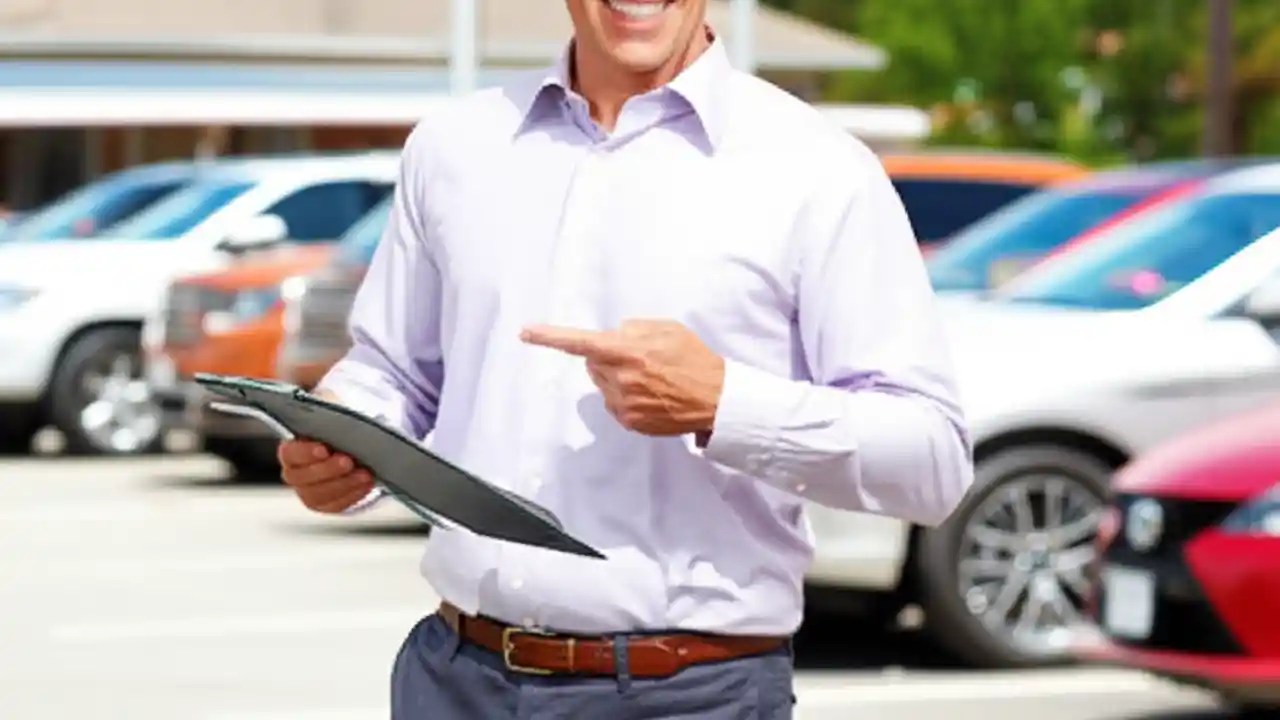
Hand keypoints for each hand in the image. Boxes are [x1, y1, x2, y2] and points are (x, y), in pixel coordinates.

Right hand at [277, 391, 374, 512]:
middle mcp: (296, 473)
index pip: (289, 454)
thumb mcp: (332, 409)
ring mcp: (310, 491)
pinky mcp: (328, 503)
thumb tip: (323, 399)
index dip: (304, 453)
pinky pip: (336, 505)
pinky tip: (366, 484)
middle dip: (327, 470)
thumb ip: (325, 406)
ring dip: (343, 485)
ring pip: (319, 496)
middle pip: (303, 478)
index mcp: (292, 449)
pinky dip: (352, 495)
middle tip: (348, 461)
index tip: (323, 449)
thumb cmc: (339, 424)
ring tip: (364, 474)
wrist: (356, 441)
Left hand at [520, 319, 724, 435]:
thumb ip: (635, 328)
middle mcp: (621, 378)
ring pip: (603, 384)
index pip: (580, 342)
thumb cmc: (694, 360)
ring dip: (617, 378)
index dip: (550, 337)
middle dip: (606, 357)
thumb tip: (616, 335)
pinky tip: (650, 395)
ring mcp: (623, 403)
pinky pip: (613, 403)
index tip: (526, 332)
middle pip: (592, 363)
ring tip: (651, 378)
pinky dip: (625, 397)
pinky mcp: (629, 421)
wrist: (716, 399)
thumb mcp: (667, 329)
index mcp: (628, 351)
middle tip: (638, 357)